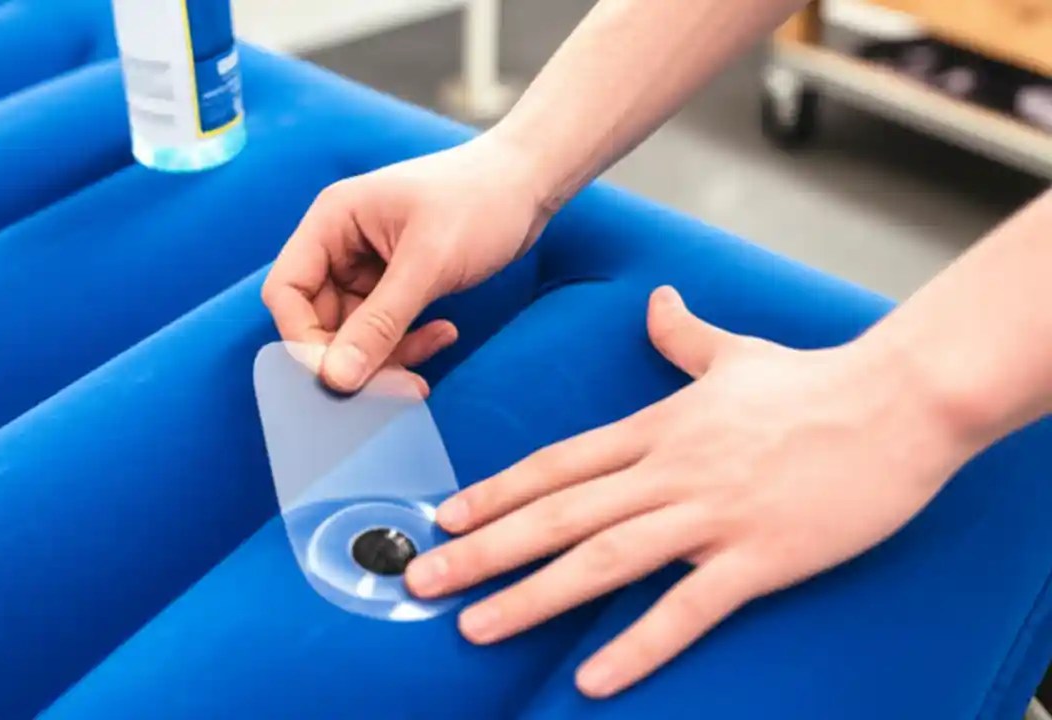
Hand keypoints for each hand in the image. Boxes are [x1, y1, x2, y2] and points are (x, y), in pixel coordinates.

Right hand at [262, 133, 551, 394]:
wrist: (529, 183)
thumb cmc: (479, 200)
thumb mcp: (428, 264)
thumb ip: (381, 323)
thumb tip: (336, 379)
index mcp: (332, 221)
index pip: (287, 292)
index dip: (302, 339)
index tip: (340, 376)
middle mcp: (341, 243)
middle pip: (318, 320)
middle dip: (354, 356)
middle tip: (398, 384)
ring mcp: (368, 265)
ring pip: (354, 332)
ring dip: (388, 354)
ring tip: (435, 350)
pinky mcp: (396, 282)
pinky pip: (385, 328)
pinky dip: (409, 341)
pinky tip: (446, 334)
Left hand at [404, 287, 974, 697]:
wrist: (900, 400)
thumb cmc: (816, 381)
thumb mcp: (736, 353)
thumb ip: (682, 335)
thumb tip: (656, 302)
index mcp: (657, 428)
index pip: (556, 463)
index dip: (494, 492)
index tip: (445, 516)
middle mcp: (669, 470)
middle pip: (557, 513)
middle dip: (483, 548)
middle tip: (423, 577)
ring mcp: (711, 514)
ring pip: (601, 559)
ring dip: (531, 595)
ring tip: (474, 626)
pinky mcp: (760, 555)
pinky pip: (687, 608)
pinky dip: (637, 643)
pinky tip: (592, 677)